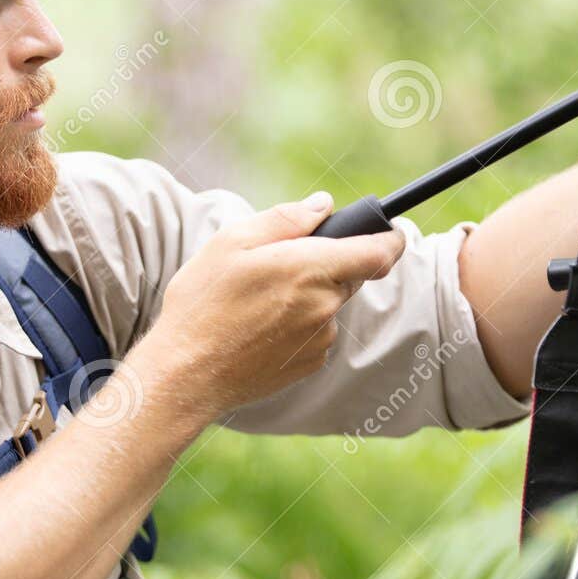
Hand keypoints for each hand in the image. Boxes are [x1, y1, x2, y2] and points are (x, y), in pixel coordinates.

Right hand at [139, 192, 405, 415]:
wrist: (187, 374)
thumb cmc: (203, 302)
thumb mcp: (233, 242)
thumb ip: (285, 219)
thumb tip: (323, 205)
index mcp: (310, 268)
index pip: (379, 252)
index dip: (390, 238)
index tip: (389, 231)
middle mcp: (324, 304)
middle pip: (350, 274)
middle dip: (328, 263)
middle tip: (281, 264)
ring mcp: (321, 338)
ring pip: (330, 303)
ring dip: (309, 295)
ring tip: (257, 302)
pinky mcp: (311, 363)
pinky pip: (317, 332)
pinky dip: (299, 324)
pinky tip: (259, 327)